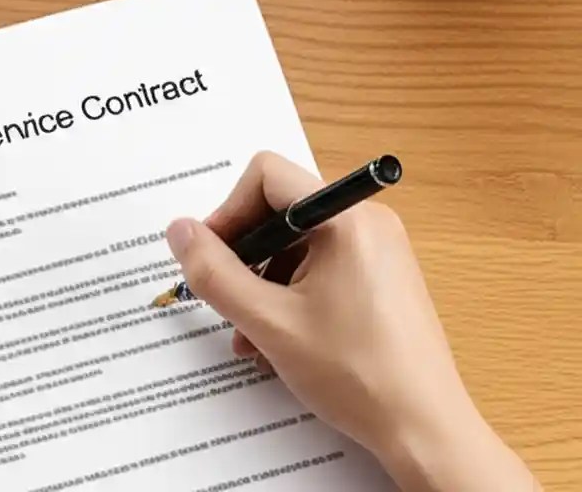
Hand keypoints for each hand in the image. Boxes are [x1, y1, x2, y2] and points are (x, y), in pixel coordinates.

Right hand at [165, 152, 538, 491]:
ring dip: (262, 280)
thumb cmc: (358, 375)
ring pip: (297, 243)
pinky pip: (321, 265)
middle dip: (243, 253)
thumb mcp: (268, 322)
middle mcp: (368, 222)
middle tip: (223, 296)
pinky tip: (277, 336)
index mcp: (346, 220)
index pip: (267, 175)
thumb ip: (215, 272)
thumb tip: (180, 231)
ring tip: (249, 332)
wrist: (424, 428)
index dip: (228, 211)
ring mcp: (379, 249)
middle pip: (280, 209)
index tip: (209, 255)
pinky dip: (290, 292)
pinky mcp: (382, 276)